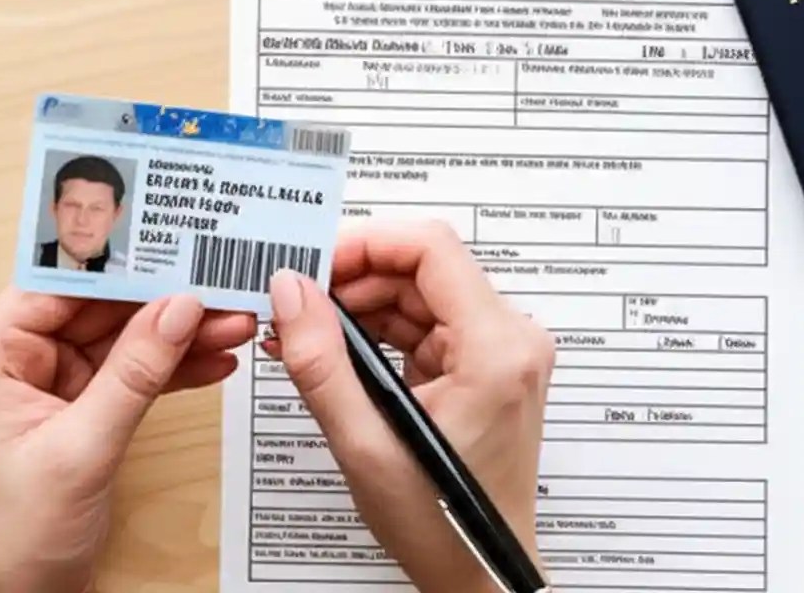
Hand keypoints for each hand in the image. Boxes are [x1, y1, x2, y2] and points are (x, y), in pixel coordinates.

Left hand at [0, 288, 254, 592]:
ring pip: (127, 339)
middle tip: (222, 285)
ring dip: (180, 333)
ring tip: (234, 322)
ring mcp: (55, 385)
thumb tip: (177, 309)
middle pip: (102, 306)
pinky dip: (175, 368)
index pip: (61, 283)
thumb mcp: (80, 449)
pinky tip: (215, 360)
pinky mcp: (85, 410)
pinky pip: (136, 374)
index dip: (119, 262)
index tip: (172, 245)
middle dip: (165, 298)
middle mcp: (21, 360)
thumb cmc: (12, 537)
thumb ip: (133, 374)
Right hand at [263, 222, 554, 592]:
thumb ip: (321, 362)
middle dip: (353, 280)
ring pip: (420, 294)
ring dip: (361, 307)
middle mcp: (511, 341)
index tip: (315, 263)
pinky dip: (378, 332)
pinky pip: (425, 325)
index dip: (365, 244)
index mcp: (498, 351)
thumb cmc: (444, 525)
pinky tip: (337, 353)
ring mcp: (501, 353)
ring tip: (307, 334)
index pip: (431, 249)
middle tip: (297, 304)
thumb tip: (291, 293)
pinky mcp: (485, 366)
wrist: (481, 573)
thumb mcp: (365, 444)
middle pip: (423, 269)